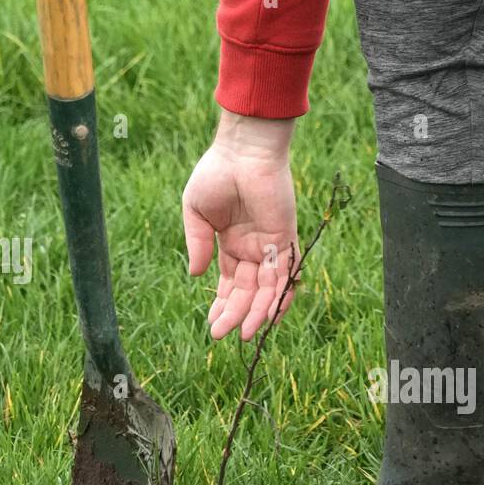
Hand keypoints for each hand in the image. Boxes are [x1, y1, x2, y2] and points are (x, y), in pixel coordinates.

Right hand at [183, 111, 298, 340]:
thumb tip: (195, 276)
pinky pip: (288, 273)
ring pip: (267, 289)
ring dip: (257, 312)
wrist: (243, 150)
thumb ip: (197, 244)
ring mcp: (271, 245)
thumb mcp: (196, 213)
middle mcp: (252, 248)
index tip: (213, 325)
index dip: (221, 304)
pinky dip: (281, 295)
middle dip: (235, 314)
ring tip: (245, 333)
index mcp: (230, 244)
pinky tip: (270, 316)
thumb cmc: (216, 173)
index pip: (229, 283)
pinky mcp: (286, 239)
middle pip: (247, 291)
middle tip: (222, 334)